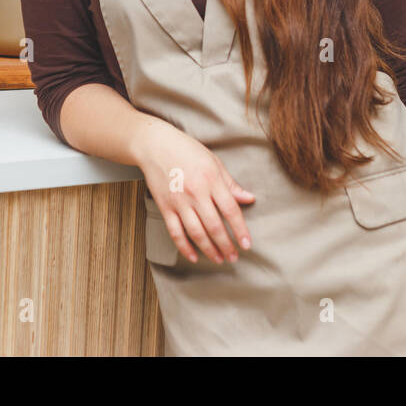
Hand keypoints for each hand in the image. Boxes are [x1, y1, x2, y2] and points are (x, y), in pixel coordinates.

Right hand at [131, 116, 254, 264]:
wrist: (155, 145)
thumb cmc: (187, 150)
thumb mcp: (214, 162)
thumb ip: (230, 184)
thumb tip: (249, 199)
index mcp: (212, 180)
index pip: (231, 210)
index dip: (240, 230)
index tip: (247, 244)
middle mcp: (196, 193)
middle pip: (214, 226)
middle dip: (226, 245)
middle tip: (234, 258)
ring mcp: (179, 201)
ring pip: (196, 233)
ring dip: (209, 250)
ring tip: (219, 260)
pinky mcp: (165, 207)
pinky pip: (175, 232)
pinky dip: (184, 247)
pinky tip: (194, 257)